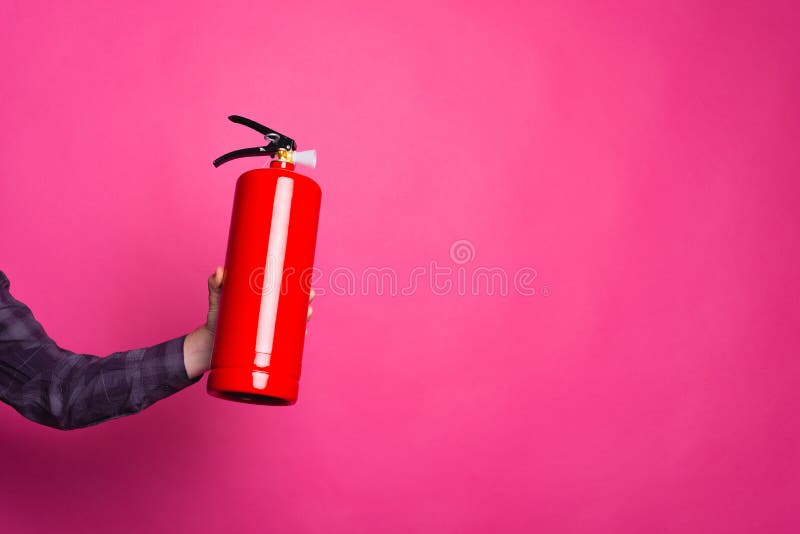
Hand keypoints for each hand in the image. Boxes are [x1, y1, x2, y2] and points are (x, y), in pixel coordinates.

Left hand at [184, 266, 314, 379]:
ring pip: (295, 322)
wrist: (209, 343)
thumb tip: (220, 272)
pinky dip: (297, 337)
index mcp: (262, 299)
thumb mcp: (216, 298)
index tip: (305, 279)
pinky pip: (288, 341)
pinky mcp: (267, 345)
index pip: (285, 289)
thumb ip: (215, 283)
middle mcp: (270, 314)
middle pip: (295, 305)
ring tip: (308, 314)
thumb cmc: (216, 317)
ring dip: (305, 318)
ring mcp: (270, 329)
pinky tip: (304, 334)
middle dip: (306, 299)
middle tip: (309, 295)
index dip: (298, 284)